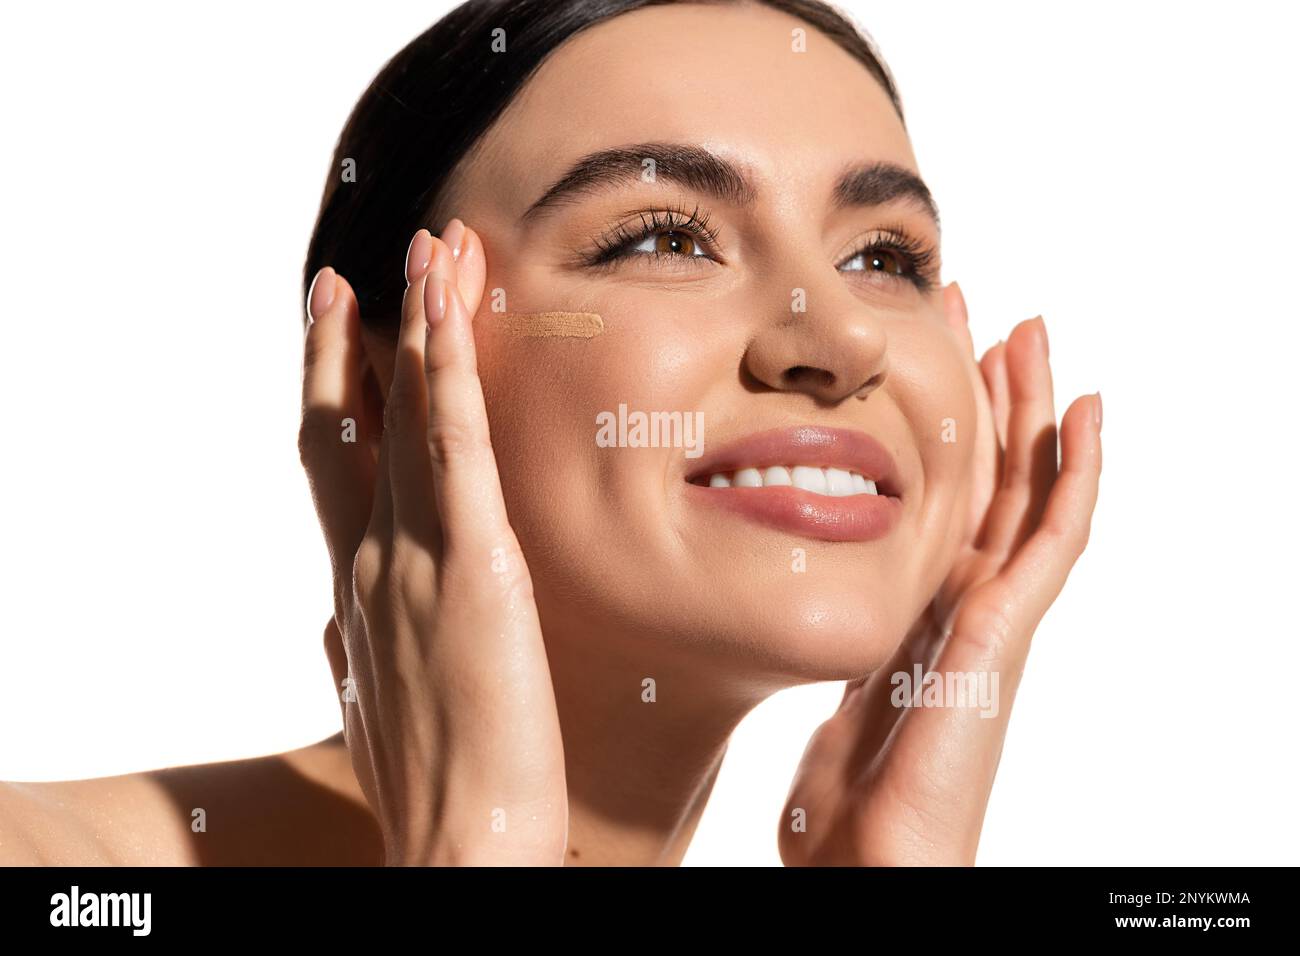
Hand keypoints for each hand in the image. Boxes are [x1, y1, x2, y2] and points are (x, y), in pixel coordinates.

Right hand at [299, 222, 567, 865]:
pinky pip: (459, 453)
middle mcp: (370, 564)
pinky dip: (452, 376)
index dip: (332, 404)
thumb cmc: (428, 789)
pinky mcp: (474, 570)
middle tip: (352, 273)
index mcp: (355, 594)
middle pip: (352, 429)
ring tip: (428, 254)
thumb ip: (351, 652)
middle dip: (352, 346)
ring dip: (417, 330)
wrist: (456, 847)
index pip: (336, 475)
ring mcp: (413, 561)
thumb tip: (330, 627)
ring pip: (410, 421)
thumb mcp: (374, 705)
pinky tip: (453, 313)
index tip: (334, 347)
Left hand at [778, 288, 1101, 865]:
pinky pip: (1055, 538)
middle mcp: (961, 605)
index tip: (919, 361)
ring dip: (1033, 412)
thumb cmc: (844, 808)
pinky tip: (1087, 412)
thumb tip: (789, 617)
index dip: (936, 432)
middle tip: (978, 317)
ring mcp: (992, 618)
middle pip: (986, 481)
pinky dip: (1078, 474)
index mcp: (918, 614)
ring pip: (1026, 492)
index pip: (937, 500)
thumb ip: (825, 649)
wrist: (872, 866)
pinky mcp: (1007, 633)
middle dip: (984, 399)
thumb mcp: (821, 698)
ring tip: (1033, 335)